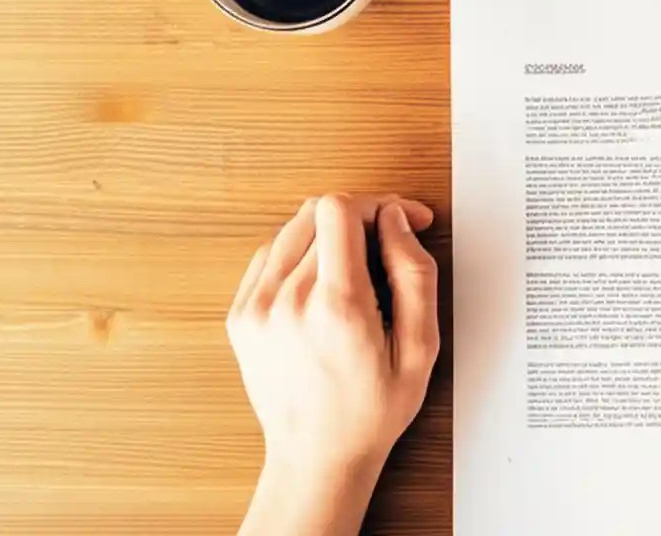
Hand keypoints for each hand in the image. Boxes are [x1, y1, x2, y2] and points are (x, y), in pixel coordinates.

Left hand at [228, 193, 438, 535]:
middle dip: (361, 218)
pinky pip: (270, 255)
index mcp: (335, 307)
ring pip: (293, 229)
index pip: (340, 210)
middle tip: (389, 244)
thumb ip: (414, 274)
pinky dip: (300, 254)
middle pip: (319, 213)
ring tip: (358, 267)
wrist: (316, 457)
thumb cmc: (373, 410)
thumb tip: (396, 220)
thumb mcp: (420, 348)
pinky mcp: (240, 314)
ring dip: (330, 233)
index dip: (378, 204)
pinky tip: (324, 281)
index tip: (402, 220)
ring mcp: (255, 307)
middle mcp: (286, 301)